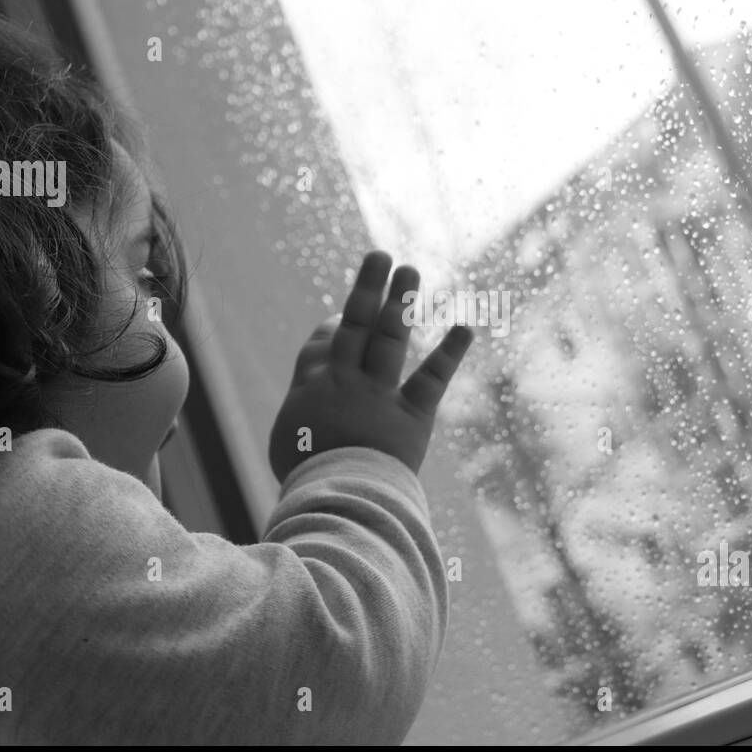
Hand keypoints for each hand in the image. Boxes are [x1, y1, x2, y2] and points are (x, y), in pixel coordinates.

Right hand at [268, 250, 473, 482]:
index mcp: (311, 386)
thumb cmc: (308, 478)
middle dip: (370, 287)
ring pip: (389, 336)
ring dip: (400, 301)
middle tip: (382, 255)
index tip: (342, 316)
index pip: (323, 345)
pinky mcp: (411, 415)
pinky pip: (431, 378)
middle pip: (356, 323)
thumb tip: (303, 423)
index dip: (333, 326)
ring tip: (409, 270)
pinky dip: (450, 353)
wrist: (336, 496)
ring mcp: (379, 394)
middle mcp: (345, 379)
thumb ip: (298, 422)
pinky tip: (465, 327)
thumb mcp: (286, 446)